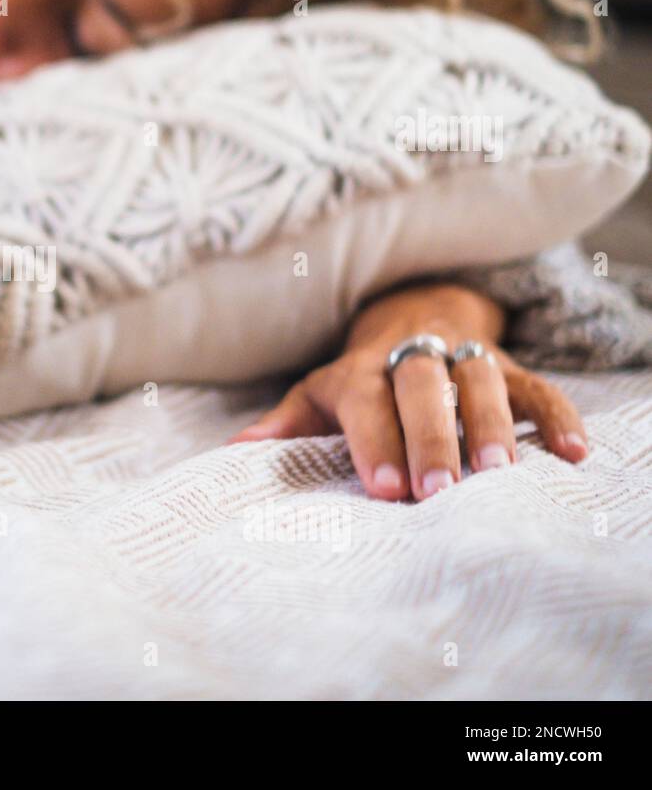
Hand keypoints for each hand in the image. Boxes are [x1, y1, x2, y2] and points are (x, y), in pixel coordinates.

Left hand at [230, 283, 587, 500]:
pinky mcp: (508, 366)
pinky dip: (556, 417)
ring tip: (497, 474)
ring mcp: (463, 357)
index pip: (365, 400)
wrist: (411, 313)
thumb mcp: (318, 394)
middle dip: (430, 439)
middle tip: (438, 493)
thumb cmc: (359, 377)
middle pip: (421, 388)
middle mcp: (412, 356)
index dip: (374, 442)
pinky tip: (573, 454)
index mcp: (360, 370)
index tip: (383, 489)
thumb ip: (285, 424)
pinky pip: (538, 386)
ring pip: (479, 380)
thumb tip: (233, 453)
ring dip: (489, 425)